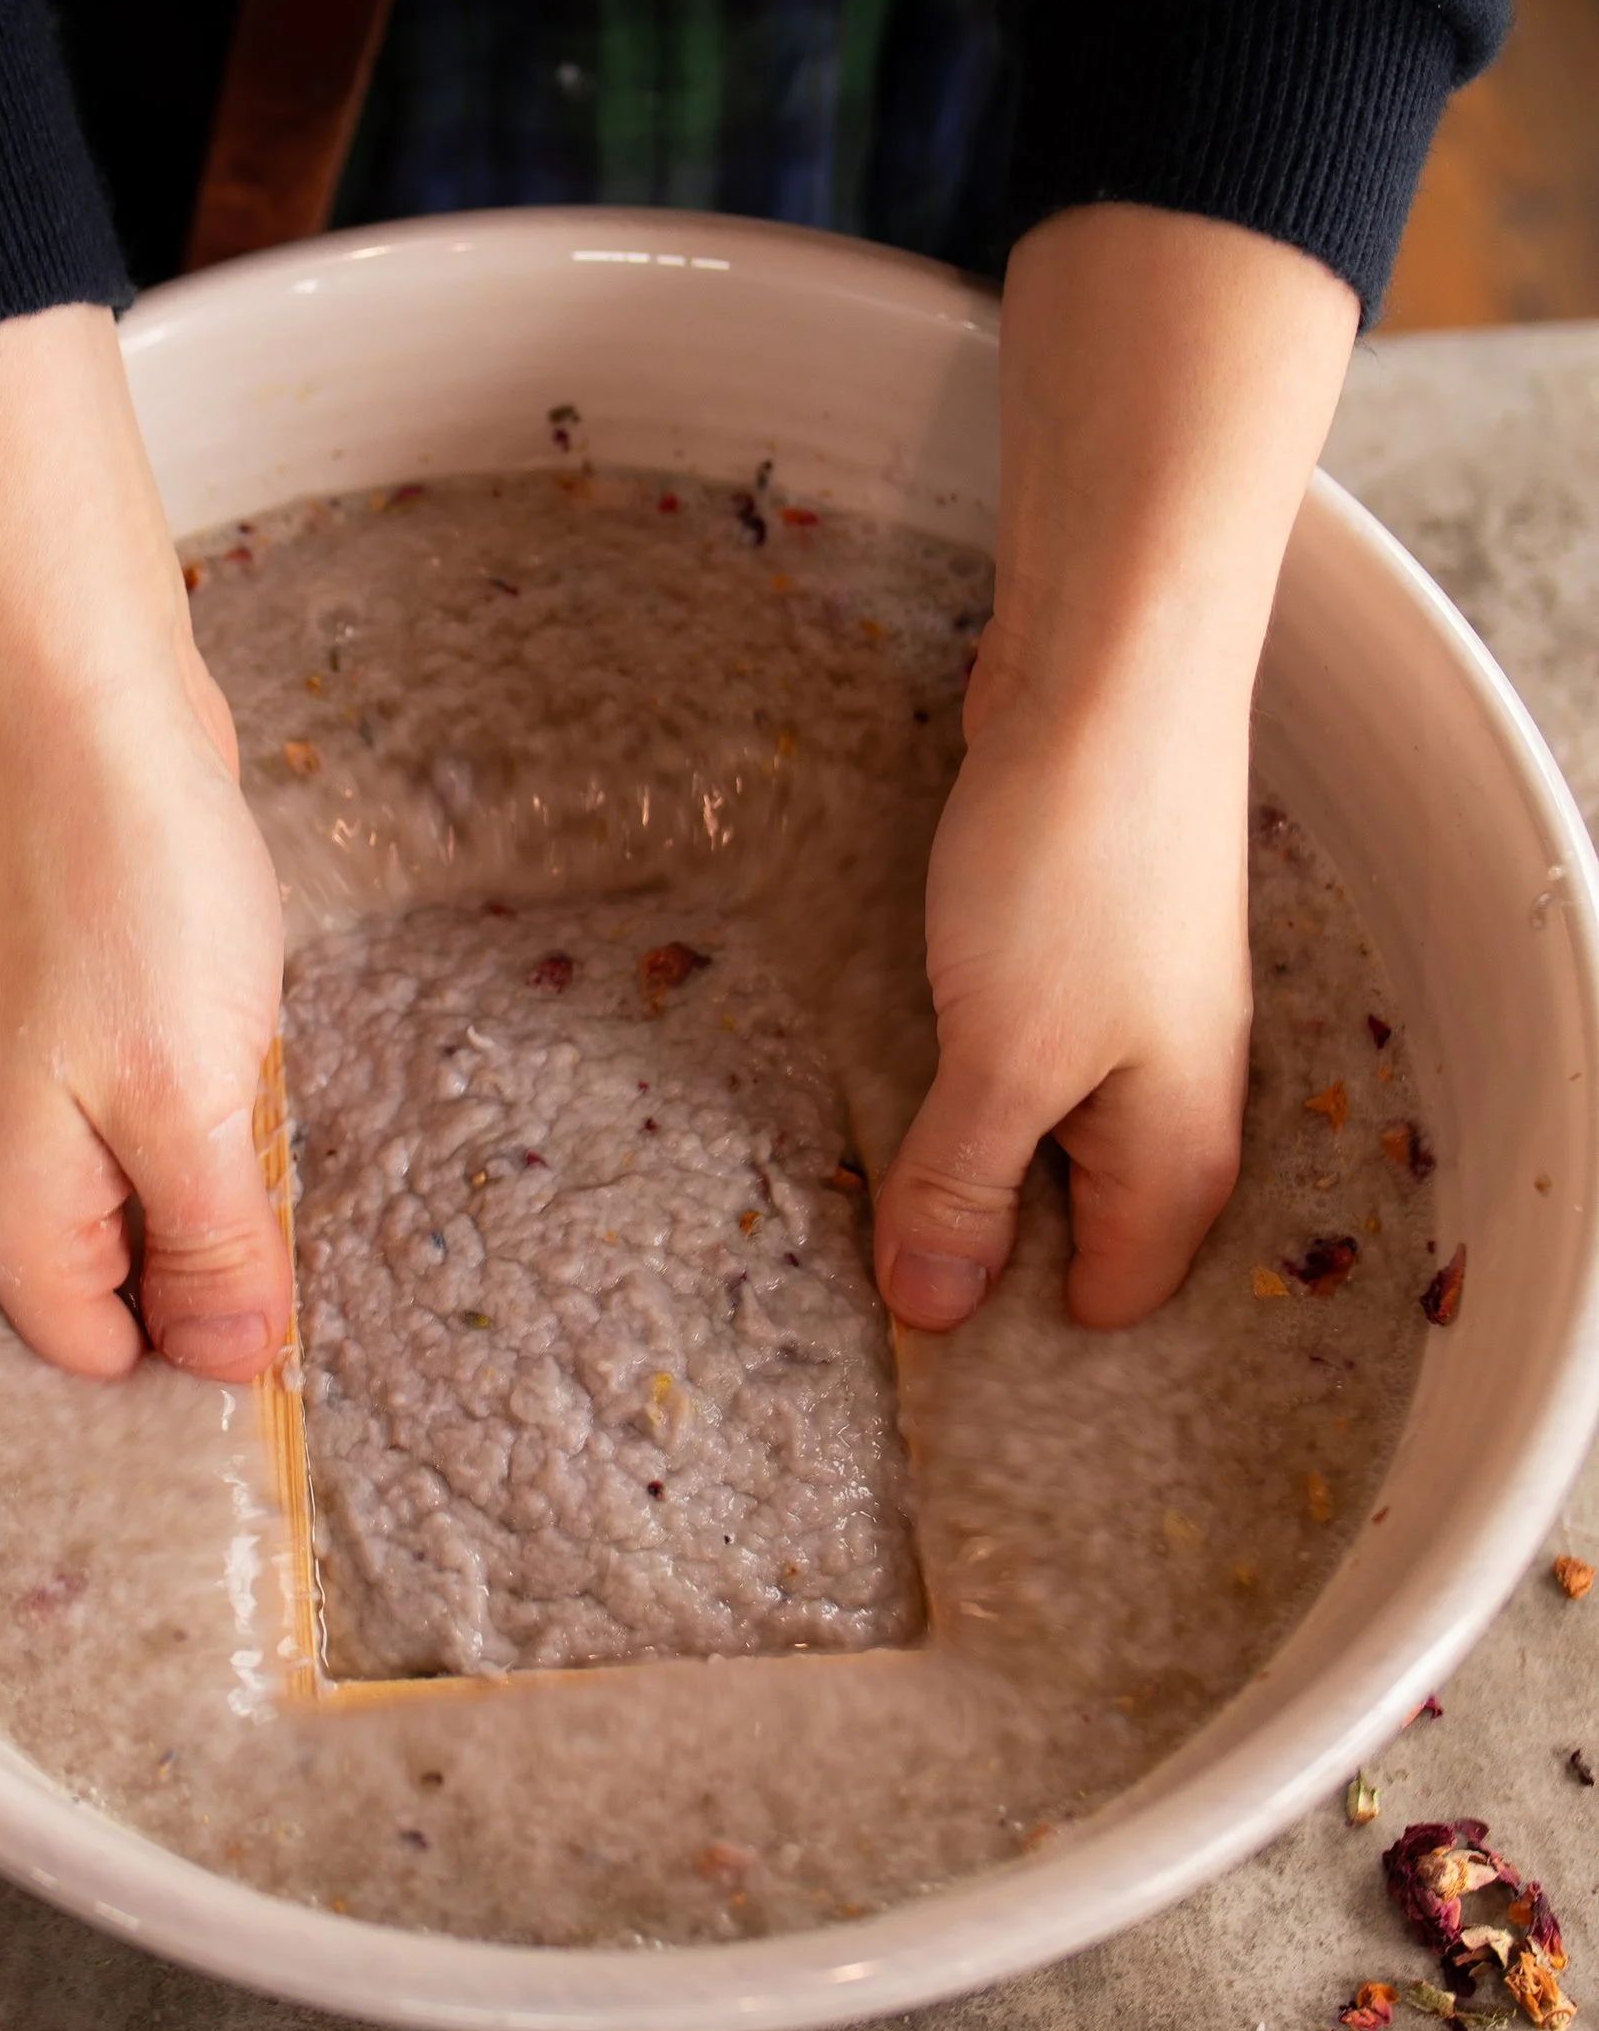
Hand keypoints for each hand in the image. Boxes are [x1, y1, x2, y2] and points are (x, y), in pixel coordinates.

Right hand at [0, 307, 292, 1382]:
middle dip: (215, 1273)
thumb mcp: (194, 1100)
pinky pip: (152, 1133)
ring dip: (221, 1188)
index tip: (290, 1313)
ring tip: (264, 1112)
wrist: (90, 724)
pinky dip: (209, 1119)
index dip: (202, 1356)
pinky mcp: (82, 1041)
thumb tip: (233, 1365)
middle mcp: (6, 1172)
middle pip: (124, 1294)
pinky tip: (245, 1064)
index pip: (104, 1363)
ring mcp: (38, 1102)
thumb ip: (214, 1244)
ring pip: (147, 1207)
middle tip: (287, 1195)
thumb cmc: (131, 898)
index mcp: (15, 1214)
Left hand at [874, 206, 1358, 1335]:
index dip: (1006, 1335)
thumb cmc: (1074, 869)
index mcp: (1176, 1153)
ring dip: (952, 1150)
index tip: (898, 1355)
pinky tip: (887, 1067)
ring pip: (1037, 1131)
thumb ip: (963, 1185)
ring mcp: (1130, 1018)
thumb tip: (932, 1312)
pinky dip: (955, 1068)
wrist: (1107, 675)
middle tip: (853, 1265)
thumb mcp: (1003, 1055)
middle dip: (972, 1244)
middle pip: (1072, 1225)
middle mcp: (1172, 1098)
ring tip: (853, 1176)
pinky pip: (1016, 1051)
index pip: (1107, 1305)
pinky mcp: (1078, 948)